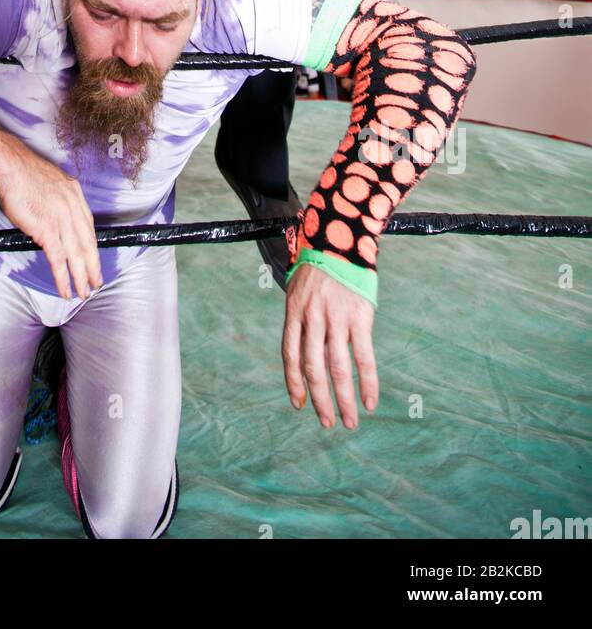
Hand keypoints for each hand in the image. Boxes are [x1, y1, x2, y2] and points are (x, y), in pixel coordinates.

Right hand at [0, 151, 102, 300]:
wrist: (10, 167)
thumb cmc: (21, 172)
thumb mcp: (49, 181)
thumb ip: (55, 199)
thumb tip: (51, 214)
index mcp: (74, 193)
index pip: (88, 226)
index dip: (92, 245)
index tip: (94, 257)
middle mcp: (72, 207)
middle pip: (88, 243)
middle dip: (94, 266)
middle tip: (97, 282)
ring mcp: (61, 219)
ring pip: (76, 255)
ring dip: (81, 277)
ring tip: (84, 292)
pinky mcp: (47, 230)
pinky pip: (58, 260)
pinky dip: (63, 277)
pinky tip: (66, 289)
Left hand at [282, 262, 377, 428]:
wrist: (341, 237)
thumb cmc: (319, 267)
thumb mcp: (299, 289)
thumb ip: (302, 319)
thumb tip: (303, 352)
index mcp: (295, 312)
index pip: (290, 356)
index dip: (294, 383)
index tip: (299, 405)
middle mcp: (313, 318)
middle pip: (314, 368)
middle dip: (320, 400)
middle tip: (327, 423)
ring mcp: (337, 319)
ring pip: (338, 368)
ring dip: (344, 400)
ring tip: (350, 421)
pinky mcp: (360, 317)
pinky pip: (364, 357)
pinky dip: (368, 382)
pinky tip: (370, 401)